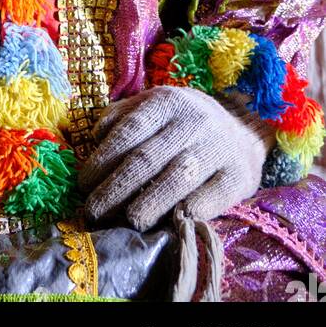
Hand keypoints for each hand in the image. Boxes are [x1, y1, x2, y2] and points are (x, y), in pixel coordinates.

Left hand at [80, 86, 269, 230]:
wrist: (243, 130)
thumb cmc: (184, 121)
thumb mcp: (155, 105)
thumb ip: (123, 117)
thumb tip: (96, 137)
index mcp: (167, 102)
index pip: (129, 132)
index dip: (103, 159)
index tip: (83, 184)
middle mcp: (193, 122)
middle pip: (148, 158)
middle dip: (116, 188)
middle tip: (94, 211)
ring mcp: (218, 148)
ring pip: (177, 179)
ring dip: (148, 203)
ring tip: (127, 222)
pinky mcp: (239, 176)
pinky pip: (210, 197)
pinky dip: (187, 211)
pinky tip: (168, 223)